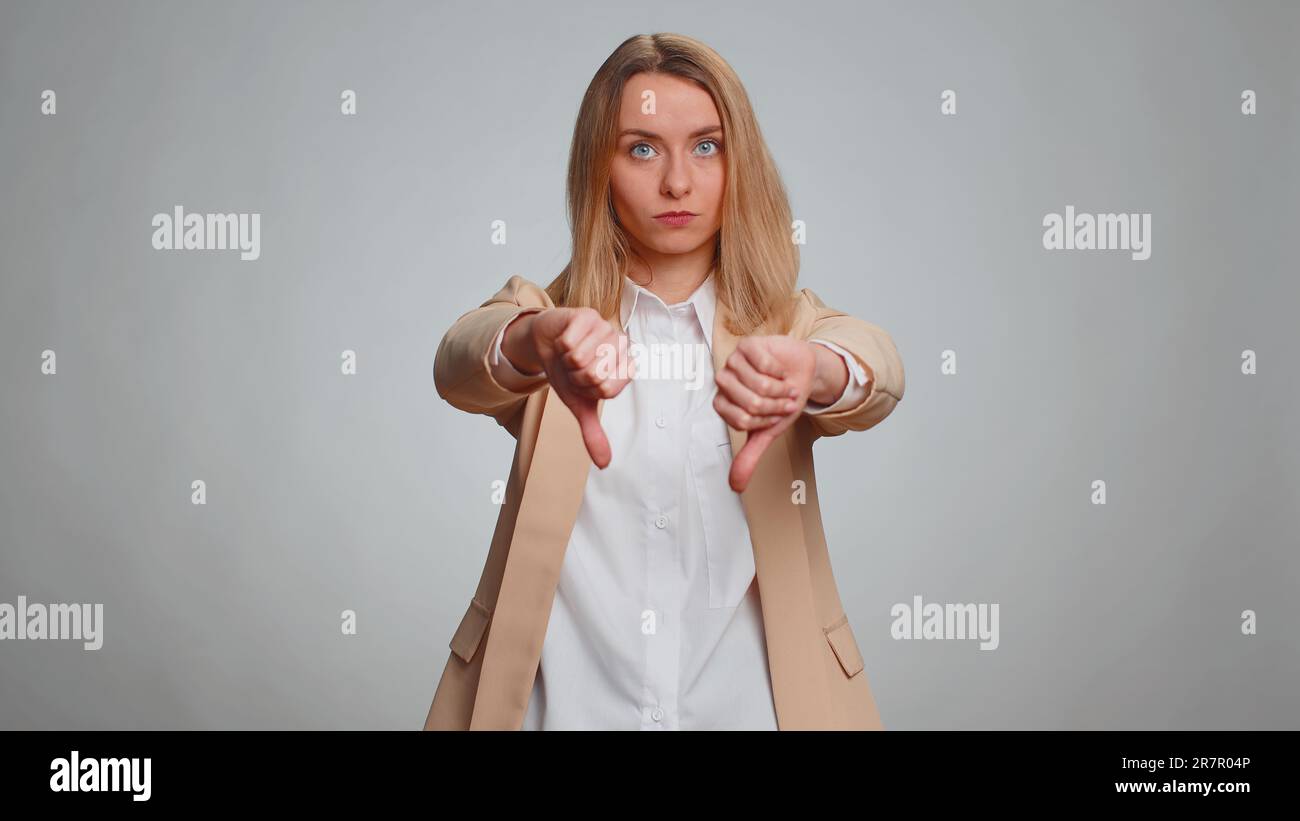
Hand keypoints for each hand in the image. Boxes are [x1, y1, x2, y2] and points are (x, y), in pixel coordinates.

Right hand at [504, 307, 630, 468]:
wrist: (545, 344)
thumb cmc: (567, 371)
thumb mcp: (579, 404)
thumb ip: (593, 432)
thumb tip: (604, 464)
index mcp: (626, 367)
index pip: (607, 389)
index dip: (587, 390)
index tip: (584, 383)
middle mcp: (621, 345)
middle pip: (595, 375)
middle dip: (576, 376)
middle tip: (575, 366)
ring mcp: (606, 327)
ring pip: (582, 358)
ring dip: (567, 360)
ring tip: (569, 353)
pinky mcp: (588, 315)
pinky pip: (570, 342)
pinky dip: (560, 346)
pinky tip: (564, 340)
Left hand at [712, 335, 819, 492]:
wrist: (801, 372)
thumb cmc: (782, 399)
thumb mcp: (768, 431)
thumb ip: (750, 457)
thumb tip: (735, 487)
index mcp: (724, 404)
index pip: (743, 420)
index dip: (766, 420)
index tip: (775, 416)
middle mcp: (724, 383)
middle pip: (750, 403)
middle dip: (776, 406)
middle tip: (785, 402)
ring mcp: (733, 362)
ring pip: (759, 384)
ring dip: (780, 389)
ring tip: (785, 387)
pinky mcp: (747, 346)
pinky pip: (764, 364)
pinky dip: (779, 371)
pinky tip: (780, 370)